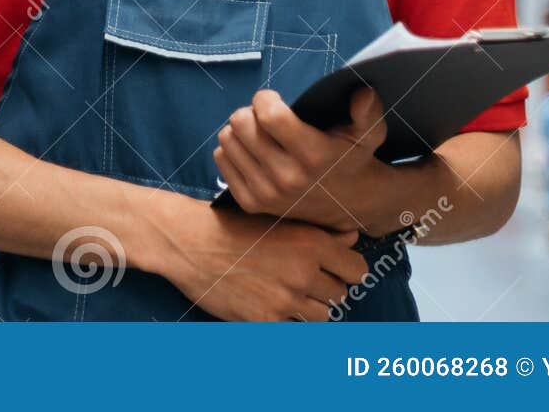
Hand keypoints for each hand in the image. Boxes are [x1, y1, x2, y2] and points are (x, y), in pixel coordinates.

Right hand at [153, 196, 369, 320]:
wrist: (191, 243)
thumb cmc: (233, 226)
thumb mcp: (278, 219)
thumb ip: (320, 232)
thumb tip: (351, 240)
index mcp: (311, 243)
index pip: (357, 269)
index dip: (346, 268)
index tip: (334, 268)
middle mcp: (303, 274)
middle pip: (340, 294)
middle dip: (325, 287)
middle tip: (303, 278)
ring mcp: (286, 301)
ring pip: (322, 316)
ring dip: (310, 306)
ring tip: (289, 293)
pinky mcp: (267, 321)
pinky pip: (295, 327)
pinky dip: (287, 318)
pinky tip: (271, 303)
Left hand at [214, 87, 392, 232]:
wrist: (350, 204)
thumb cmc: (354, 159)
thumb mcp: (368, 134)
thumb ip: (367, 112)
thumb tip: (363, 93)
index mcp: (313, 155)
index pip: (268, 114)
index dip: (266, 98)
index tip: (275, 100)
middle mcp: (287, 177)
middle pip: (240, 123)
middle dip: (251, 112)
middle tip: (266, 118)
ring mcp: (266, 193)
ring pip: (227, 139)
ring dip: (240, 131)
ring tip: (259, 134)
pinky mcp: (252, 203)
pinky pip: (221, 160)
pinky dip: (232, 150)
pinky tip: (252, 151)